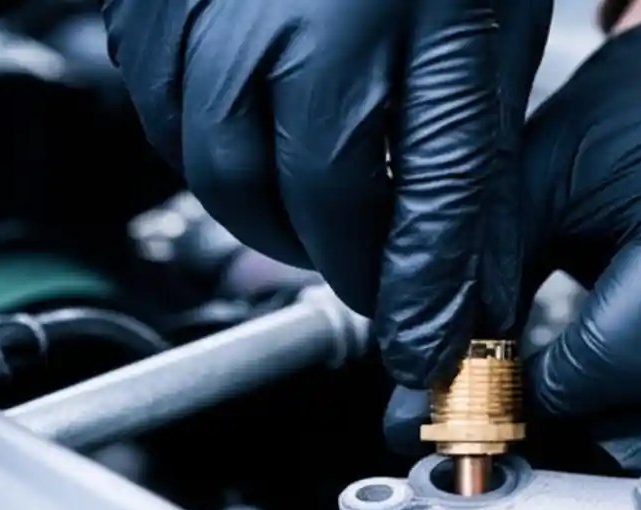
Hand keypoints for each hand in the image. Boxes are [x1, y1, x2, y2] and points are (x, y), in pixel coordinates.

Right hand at [99, 0, 551, 385]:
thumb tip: (474, 274)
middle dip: (339, 257)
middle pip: (299, 202)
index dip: (423, 296)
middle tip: (369, 268)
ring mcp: (211, 3)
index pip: (421, 207)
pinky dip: (202, 143)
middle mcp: (300, 17)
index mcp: (411, 22)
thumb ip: (472, 154)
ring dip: (264, 212)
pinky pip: (155, 105)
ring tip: (313, 208)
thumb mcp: (486, 29)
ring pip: (212, 167)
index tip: (427, 345)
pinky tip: (247, 132)